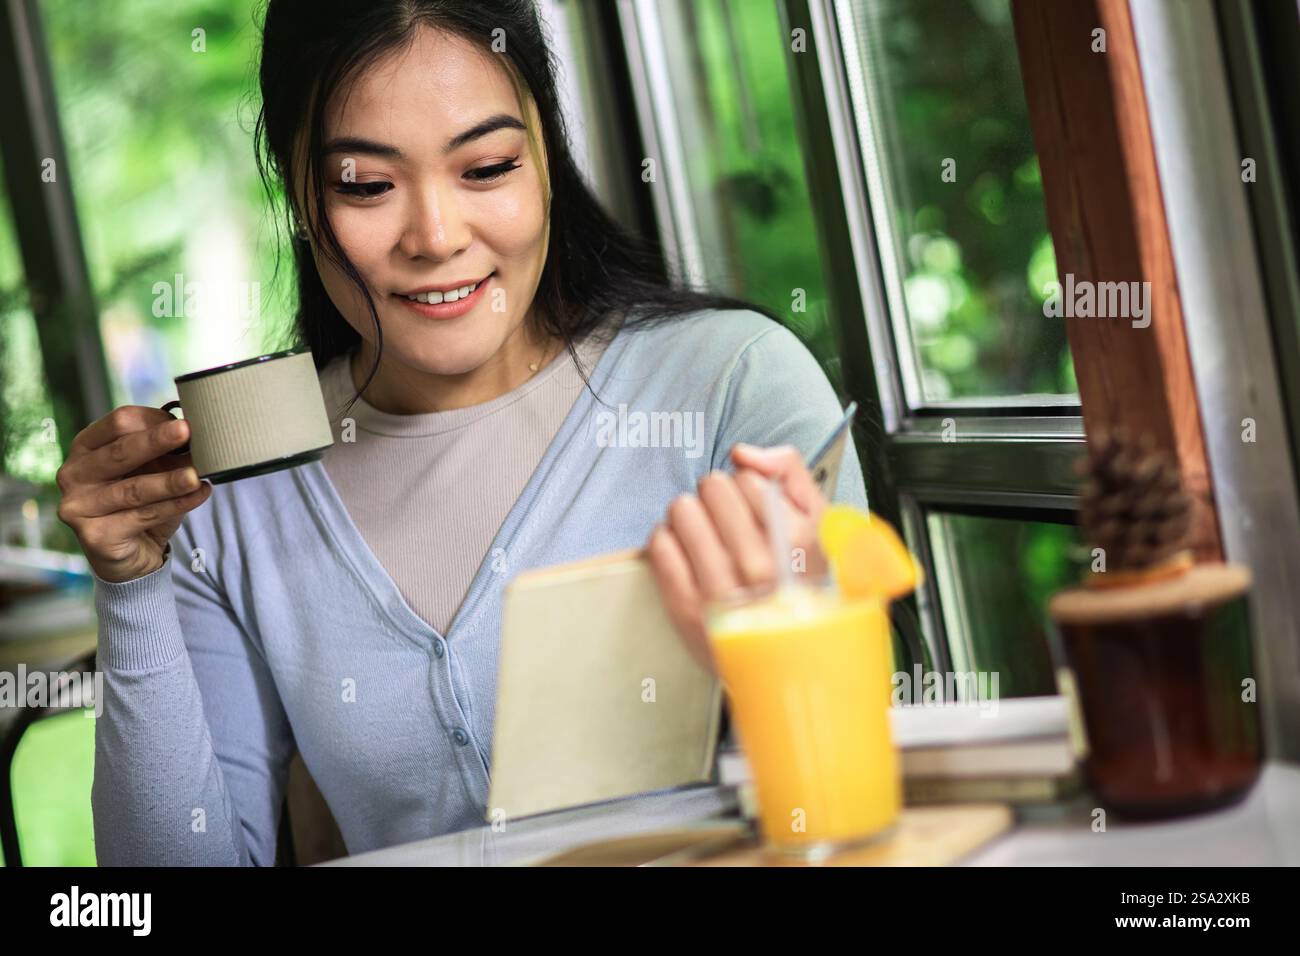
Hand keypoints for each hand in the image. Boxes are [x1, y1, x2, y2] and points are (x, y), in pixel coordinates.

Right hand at [56, 406, 212, 583]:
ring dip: (170, 481)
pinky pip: (144, 516)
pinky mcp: (95, 536)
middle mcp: (74, 474)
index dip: (152, 419)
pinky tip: (200, 494)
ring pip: (134, 489)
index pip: (117, 423)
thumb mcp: (152, 471)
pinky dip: (177, 504)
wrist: (132, 555)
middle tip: (187, 430)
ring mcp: (79, 506)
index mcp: (86, 447)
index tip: (184, 423)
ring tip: (197, 474)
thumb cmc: (140, 503)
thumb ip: (164, 453)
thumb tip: (195, 434)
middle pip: (120, 452)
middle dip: (156, 441)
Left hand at [645, 443, 829, 674]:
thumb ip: (790, 471)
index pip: (748, 479)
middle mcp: (759, 566)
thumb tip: (741, 452)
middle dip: (717, 497)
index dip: (749, 489)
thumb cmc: (800, 583)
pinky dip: (669, 541)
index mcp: (797, 543)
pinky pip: (660, 543)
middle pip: (712, 488)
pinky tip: (687, 554)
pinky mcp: (685, 607)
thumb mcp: (819, 524)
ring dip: (690, 516)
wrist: (786, 657)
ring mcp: (719, 589)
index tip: (754, 510)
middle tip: (726, 521)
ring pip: (682, 509)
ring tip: (705, 536)